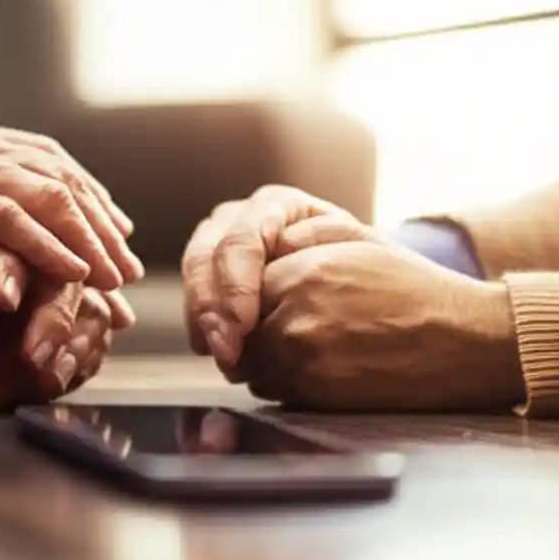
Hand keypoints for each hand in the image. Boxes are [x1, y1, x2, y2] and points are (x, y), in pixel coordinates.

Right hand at [0, 113, 142, 295]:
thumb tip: (21, 217)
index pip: (52, 162)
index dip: (92, 198)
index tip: (120, 233)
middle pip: (59, 177)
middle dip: (101, 226)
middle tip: (129, 268)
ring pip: (45, 196)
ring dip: (86, 241)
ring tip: (113, 279)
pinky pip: (9, 222)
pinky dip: (48, 247)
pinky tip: (73, 274)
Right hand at [181, 185, 376, 370]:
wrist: (363, 279)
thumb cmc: (364, 265)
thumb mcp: (361, 249)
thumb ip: (329, 241)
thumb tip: (287, 246)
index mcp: (277, 204)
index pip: (242, 240)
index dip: (236, 285)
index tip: (242, 328)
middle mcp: (241, 216)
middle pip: (206, 254)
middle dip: (211, 306)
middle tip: (226, 352)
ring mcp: (220, 240)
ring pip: (194, 272)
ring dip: (201, 317)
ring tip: (219, 355)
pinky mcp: (213, 271)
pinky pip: (196, 294)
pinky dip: (200, 323)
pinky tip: (210, 349)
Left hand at [241, 240, 523, 410]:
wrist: (466, 342)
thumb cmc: (416, 290)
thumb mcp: (360, 241)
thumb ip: (300, 239)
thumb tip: (261, 255)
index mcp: (302, 272)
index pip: (241, 289)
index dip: (253, 297)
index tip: (271, 303)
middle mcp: (294, 315)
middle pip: (239, 329)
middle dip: (254, 329)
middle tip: (294, 326)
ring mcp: (302, 359)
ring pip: (250, 364)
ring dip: (266, 359)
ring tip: (314, 347)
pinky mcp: (314, 395)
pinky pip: (272, 391)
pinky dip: (284, 383)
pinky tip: (323, 369)